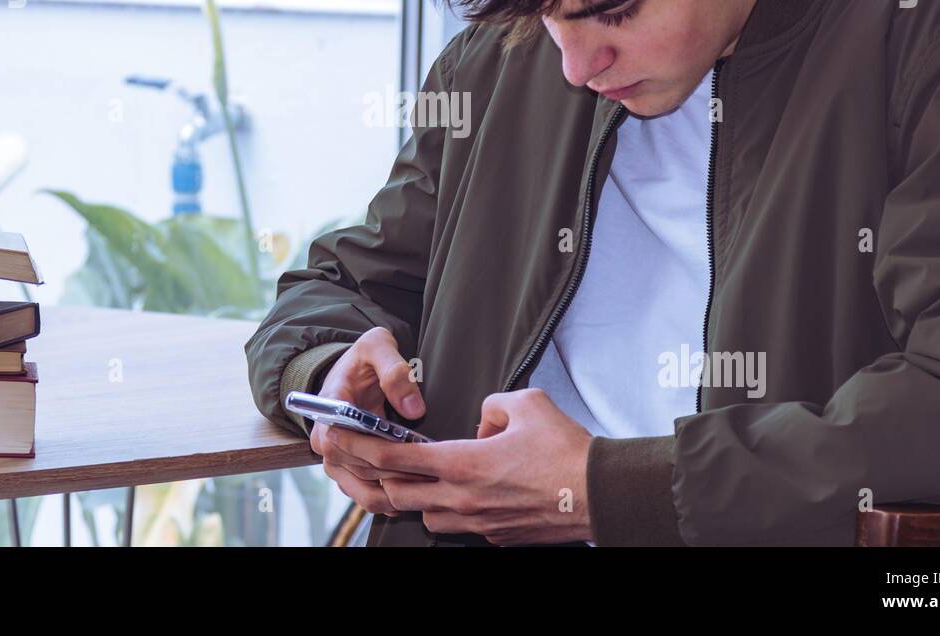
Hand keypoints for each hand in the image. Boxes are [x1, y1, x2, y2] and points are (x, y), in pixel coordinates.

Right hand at [310, 327, 434, 517]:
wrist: (353, 374)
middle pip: (360, 470)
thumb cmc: (364, 359)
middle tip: (433, 472)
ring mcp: (336, 461)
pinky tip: (419, 492)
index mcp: (328, 409)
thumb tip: (413, 409)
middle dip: (396, 473)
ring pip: (365, 491)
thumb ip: (394, 370)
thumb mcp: (377, 347)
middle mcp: (326, 441)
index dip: (378, 452)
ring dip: (397, 493)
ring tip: (430, 484)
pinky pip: (369, 497)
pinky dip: (393, 499)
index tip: (411, 451)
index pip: (343, 442)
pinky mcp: (348, 473)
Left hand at [327, 388, 594, 544]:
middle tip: (359, 457)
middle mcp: (462, 499)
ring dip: (410, 496)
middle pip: (397, 493)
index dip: (361, 446)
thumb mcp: (526, 403)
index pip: (395, 458)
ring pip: (423, 515)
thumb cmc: (567, 450)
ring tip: (406, 477)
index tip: (339, 435)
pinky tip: (455, 492)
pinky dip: (445, 509)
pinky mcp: (495, 536)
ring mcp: (478, 522)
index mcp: (463, 464)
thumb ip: (492, 404)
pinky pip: (455, 525)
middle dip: (372, 474)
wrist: (600, 494)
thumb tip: (482, 421)